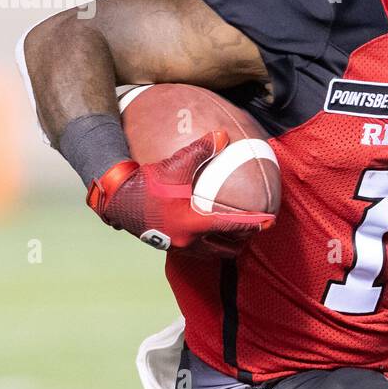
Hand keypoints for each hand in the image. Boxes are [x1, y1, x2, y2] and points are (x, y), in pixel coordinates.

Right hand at [86, 130, 273, 257]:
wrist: (117, 198)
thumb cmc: (147, 183)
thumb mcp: (176, 164)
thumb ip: (202, 150)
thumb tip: (222, 135)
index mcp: (194, 223)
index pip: (233, 225)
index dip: (255, 224)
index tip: (270, 222)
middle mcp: (189, 241)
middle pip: (227, 248)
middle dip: (243, 240)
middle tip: (254, 228)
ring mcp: (179, 248)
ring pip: (212, 254)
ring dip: (226, 246)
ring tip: (235, 234)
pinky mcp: (170, 247)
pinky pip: (198, 252)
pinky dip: (209, 245)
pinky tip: (209, 233)